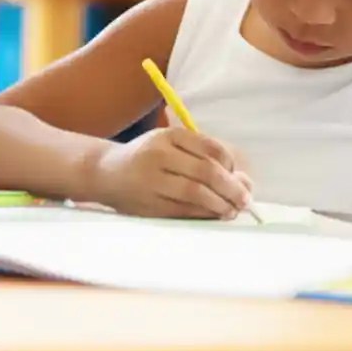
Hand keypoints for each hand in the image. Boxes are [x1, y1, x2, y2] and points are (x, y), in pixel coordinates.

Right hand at [93, 128, 253, 219]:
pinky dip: (204, 214)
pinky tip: (215, 215)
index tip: (239, 176)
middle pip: (207, 171)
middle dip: (232, 188)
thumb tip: (243, 179)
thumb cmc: (146, 158)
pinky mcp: (148, 204)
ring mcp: (152, 180)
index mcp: (168, 135)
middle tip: (246, 199)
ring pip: (197, 193)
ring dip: (221, 204)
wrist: (105, 172)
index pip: (211, 148)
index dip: (232, 164)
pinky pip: (184, 210)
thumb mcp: (169, 144)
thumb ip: (202, 156)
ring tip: (232, 210)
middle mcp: (159, 155)